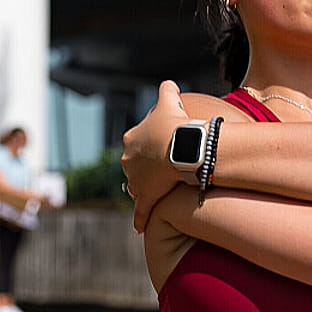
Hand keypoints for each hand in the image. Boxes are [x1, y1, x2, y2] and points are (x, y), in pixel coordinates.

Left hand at [121, 80, 188, 231]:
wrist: (183, 147)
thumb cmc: (176, 125)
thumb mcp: (170, 101)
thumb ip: (167, 90)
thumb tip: (169, 83)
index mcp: (132, 138)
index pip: (136, 143)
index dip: (148, 146)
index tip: (161, 149)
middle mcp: (128, 159)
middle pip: (134, 166)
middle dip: (144, 169)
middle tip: (161, 171)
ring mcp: (136, 180)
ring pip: (137, 187)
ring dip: (145, 190)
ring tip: (158, 194)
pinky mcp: (145, 197)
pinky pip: (141, 211)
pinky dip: (140, 219)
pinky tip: (139, 228)